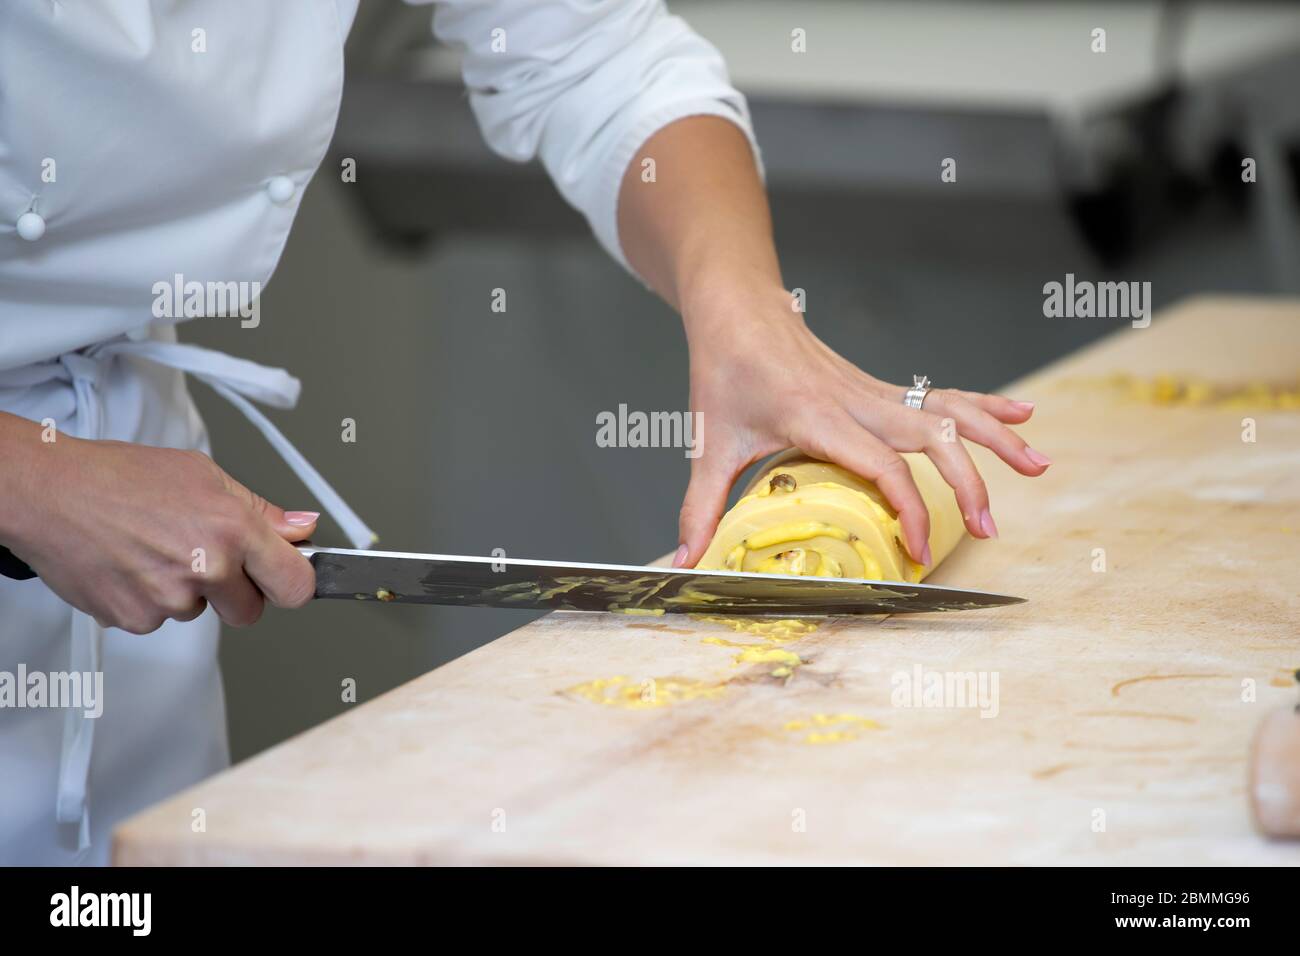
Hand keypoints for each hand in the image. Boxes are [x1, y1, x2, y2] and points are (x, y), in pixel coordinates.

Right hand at [1, 422, 317, 633]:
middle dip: (235, 592)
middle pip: (250, 611)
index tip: (286, 579)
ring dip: (187, 591)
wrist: (50, 493)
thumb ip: (261, 511)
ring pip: (200, 612)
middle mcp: (207, 568)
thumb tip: (303, 529)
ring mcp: (170, 599)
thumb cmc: (120, 477)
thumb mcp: (204, 476)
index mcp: (233, 530)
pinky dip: (149, 599)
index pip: (296, 585)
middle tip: (206, 557)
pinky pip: (159, 620)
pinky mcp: (135, 619)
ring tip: (155, 549)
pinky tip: (133, 564)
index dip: (293, 583)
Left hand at [674, 281, 1050, 567]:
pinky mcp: (881, 389)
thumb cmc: (724, 374)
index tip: (917, 551)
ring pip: (949, 410)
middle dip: (967, 482)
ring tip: (1039, 467)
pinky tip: (1024, 415)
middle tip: (989, 527)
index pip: (879, 466)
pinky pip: (942, 396)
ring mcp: (875, 392)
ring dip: (996, 438)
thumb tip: (683, 562)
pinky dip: (985, 404)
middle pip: (931, 437)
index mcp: (816, 417)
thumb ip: (699, 506)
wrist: (739, 310)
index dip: (906, 508)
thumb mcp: (708, 441)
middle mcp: (856, 402)